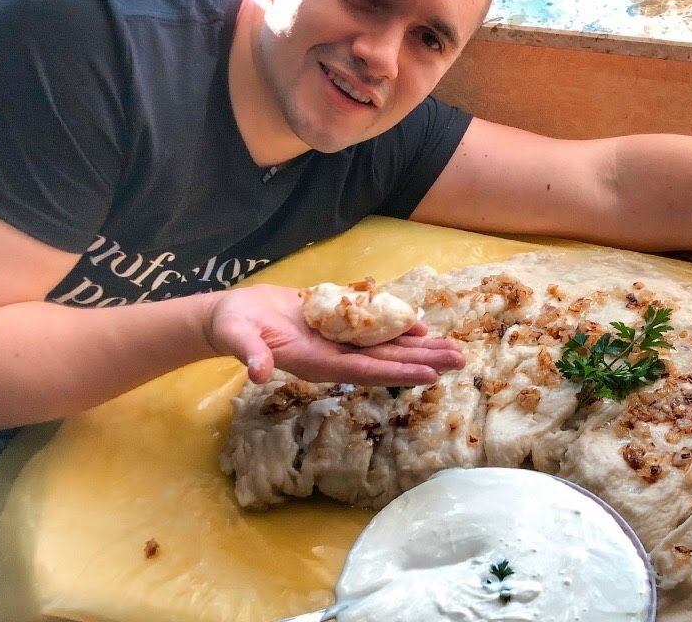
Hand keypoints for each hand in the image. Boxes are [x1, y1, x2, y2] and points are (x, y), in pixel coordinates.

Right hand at [204, 284, 464, 385]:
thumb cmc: (233, 326)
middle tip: (459, 361)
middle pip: (386, 363)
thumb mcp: (238, 337)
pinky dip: (399, 331)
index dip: (397, 372)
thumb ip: (250, 354)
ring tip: (453, 350)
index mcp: (316, 363)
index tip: (429, 374)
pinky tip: (423, 331)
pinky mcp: (337, 327)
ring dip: (420, 349)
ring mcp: (337, 344)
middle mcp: (333, 357)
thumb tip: (257, 372)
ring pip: (386, 349)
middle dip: (423, 362)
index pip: (363, 371)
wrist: (232, 316)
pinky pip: (374, 331)